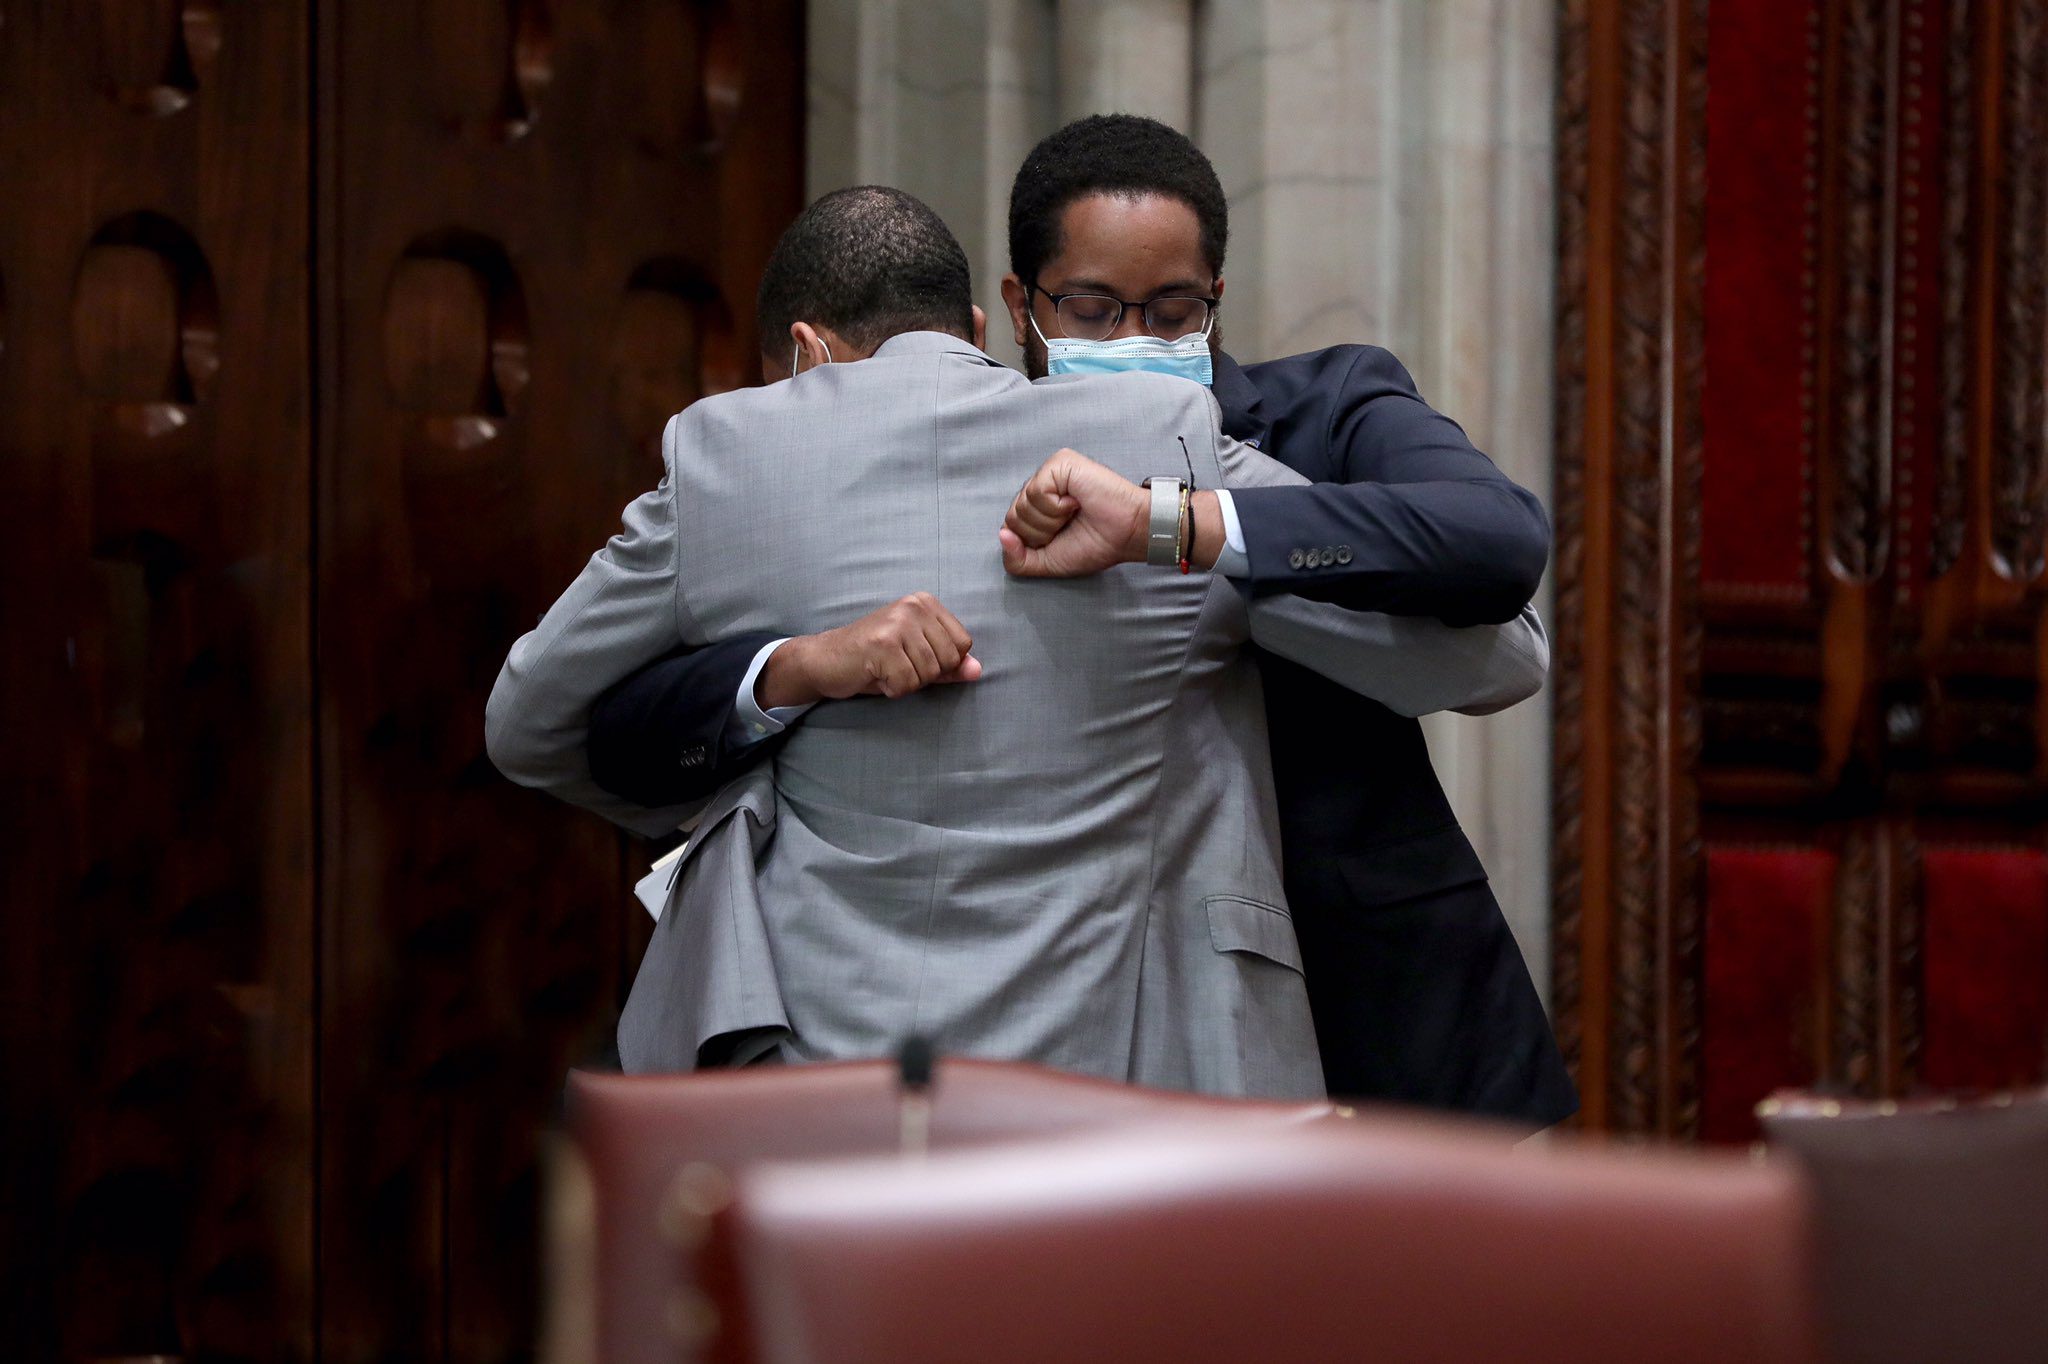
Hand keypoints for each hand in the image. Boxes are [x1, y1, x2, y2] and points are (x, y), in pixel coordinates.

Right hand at [758, 594, 983, 705]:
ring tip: (885, 669)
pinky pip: (907, 683)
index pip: (963, 645)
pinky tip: (875, 675)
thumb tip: (977, 670)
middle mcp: (914, 606)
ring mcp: (897, 623)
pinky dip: (892, 689)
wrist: (824, 659)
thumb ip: (949, 665)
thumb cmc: (873, 659)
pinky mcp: (882, 644)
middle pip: (948, 660)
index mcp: (925, 603)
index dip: (942, 664)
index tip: (912, 658)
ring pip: (929, 674)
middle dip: (924, 675)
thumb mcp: (917, 659)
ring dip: (906, 682)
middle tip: (896, 665)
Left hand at [998, 448, 1148, 577]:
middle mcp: (1041, 486)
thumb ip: (1017, 559)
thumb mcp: (1048, 563)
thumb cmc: (1096, 544)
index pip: (1011, 526)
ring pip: (1023, 506)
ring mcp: (1049, 473)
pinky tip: (1076, 501)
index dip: (1035, 541)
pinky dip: (1057, 507)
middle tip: (1070, 525)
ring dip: (1051, 520)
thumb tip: (1002, 535)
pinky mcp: (1059, 463)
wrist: (1126, 534)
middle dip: (1042, 532)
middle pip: (1013, 517)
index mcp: (1037, 507)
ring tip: (1075, 513)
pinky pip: (1037, 493)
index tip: (1063, 537)